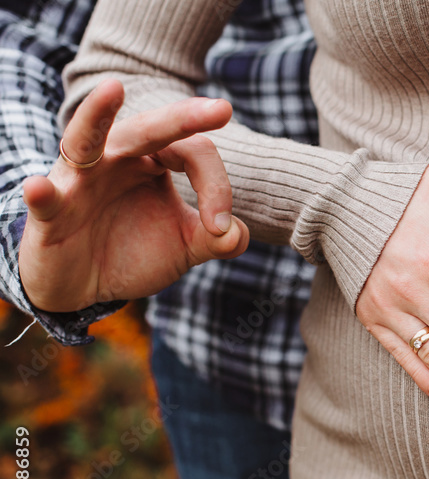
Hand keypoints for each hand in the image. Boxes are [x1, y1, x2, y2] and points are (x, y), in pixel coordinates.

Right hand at [19, 79, 248, 312]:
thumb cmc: (135, 252)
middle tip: (223, 108)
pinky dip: (42, 193)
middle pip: (148, 130)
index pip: (193, 153)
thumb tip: (236, 233)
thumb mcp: (186, 246)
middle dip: (182, 118)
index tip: (221, 226)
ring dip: (96, 116)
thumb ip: (219, 239)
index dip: (217, 187)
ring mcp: (78, 181)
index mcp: (153, 160)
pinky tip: (39, 188)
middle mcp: (115, 159)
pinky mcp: (50, 212)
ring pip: (85, 141)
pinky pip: (46, 199)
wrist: (86, 286)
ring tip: (112, 89)